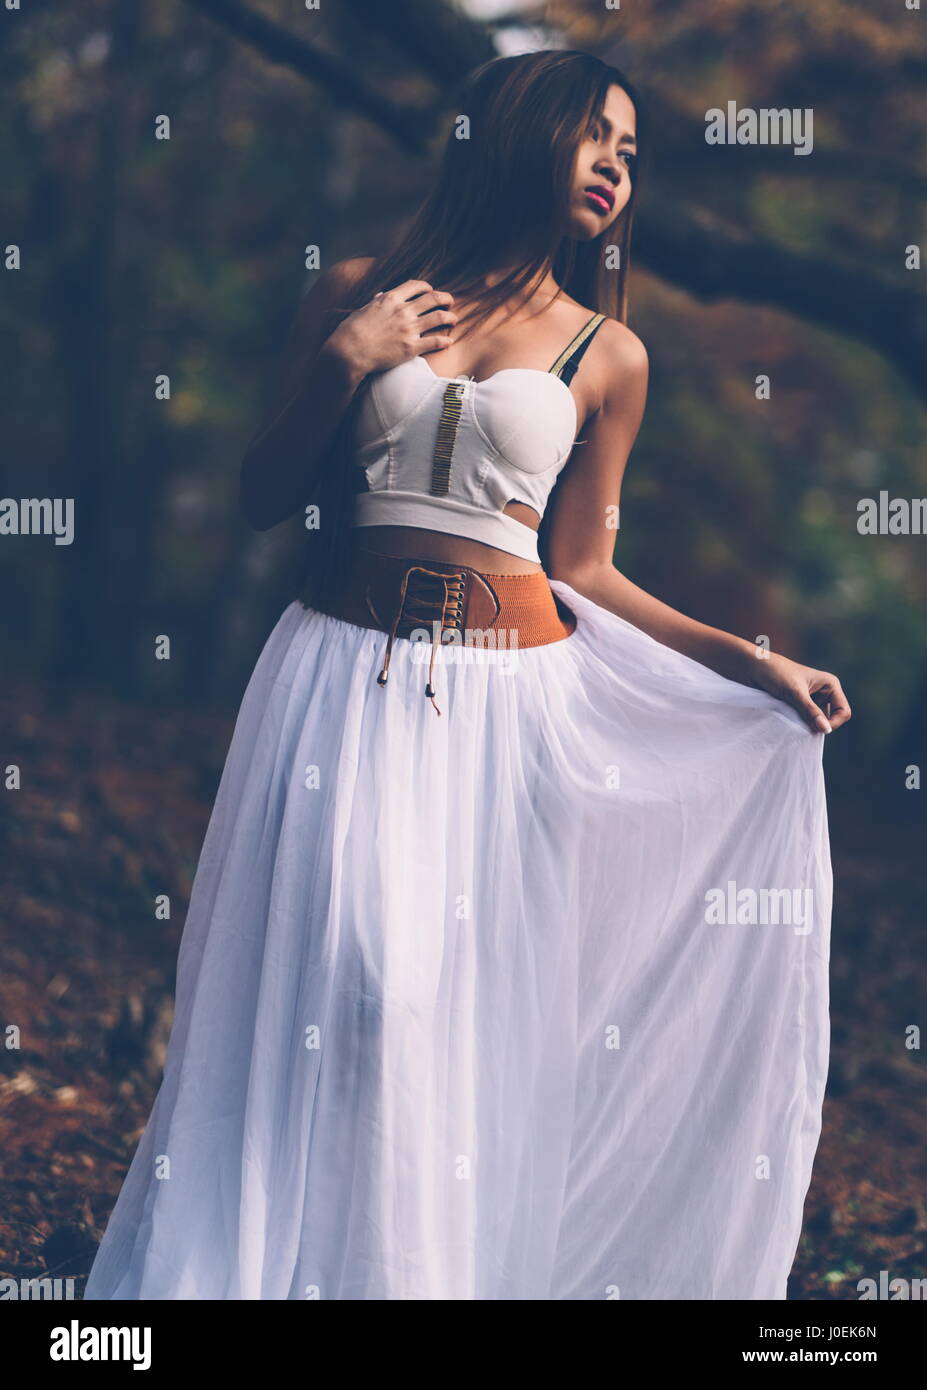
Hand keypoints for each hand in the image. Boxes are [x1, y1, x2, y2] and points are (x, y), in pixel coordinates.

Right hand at [328, 279, 456, 377]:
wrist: (349, 352)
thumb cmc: (351, 331)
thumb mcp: (363, 309)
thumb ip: (377, 301)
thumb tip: (381, 295)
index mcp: (391, 298)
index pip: (417, 285)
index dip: (428, 287)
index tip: (431, 291)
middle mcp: (403, 311)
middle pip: (433, 298)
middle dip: (445, 298)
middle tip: (449, 302)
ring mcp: (409, 329)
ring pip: (439, 317)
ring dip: (450, 317)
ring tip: (454, 319)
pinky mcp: (411, 348)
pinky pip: (435, 342)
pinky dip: (445, 341)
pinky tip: (450, 341)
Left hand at [747, 650, 850, 733]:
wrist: (751, 667)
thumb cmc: (775, 673)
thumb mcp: (794, 693)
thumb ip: (810, 711)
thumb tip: (826, 730)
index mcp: (830, 684)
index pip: (843, 711)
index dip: (833, 723)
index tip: (816, 729)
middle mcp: (823, 692)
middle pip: (831, 719)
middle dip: (819, 725)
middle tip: (801, 727)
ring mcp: (810, 700)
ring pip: (817, 722)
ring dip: (807, 726)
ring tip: (792, 722)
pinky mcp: (797, 705)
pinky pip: (805, 721)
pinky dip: (799, 725)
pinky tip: (789, 723)